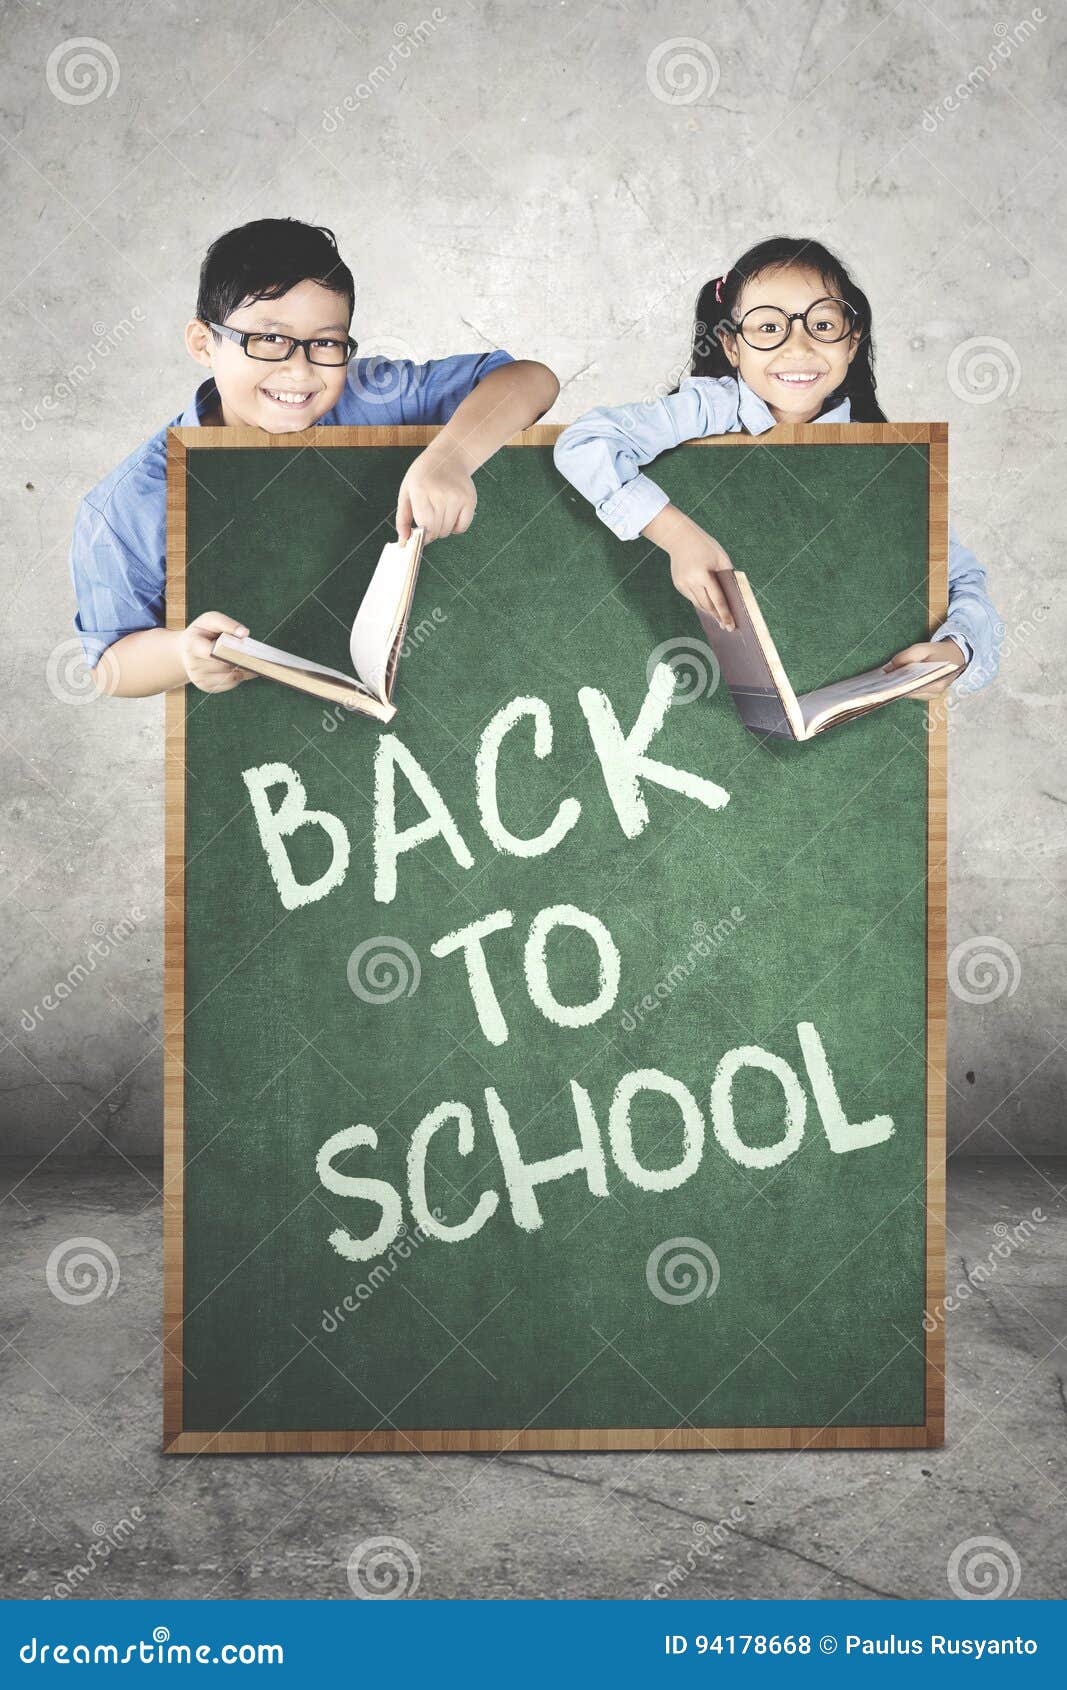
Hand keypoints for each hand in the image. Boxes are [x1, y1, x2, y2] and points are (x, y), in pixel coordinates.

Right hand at [179, 612, 255, 692]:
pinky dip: (240, 676)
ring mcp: (199, 678)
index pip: (213, 652)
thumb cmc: (202, 633)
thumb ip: (227, 623)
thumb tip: (244, 634)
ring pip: (231, 677)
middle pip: (225, 666)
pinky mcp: (206, 687)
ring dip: (244, 670)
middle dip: (241, 660)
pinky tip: (242, 668)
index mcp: (192, 645)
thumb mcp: (210, 620)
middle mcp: (193, 665)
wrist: (185, 650)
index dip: (230, 651)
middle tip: (256, 656)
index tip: (244, 648)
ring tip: (251, 661)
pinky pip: (230, 684)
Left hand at [396, 439, 476, 541]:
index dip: (422, 534)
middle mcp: (441, 494)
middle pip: (436, 530)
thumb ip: (402, 518)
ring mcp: (457, 497)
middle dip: (431, 531)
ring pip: (448, 531)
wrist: (448, 457)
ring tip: (439, 514)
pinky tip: (451, 516)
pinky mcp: (470, 500)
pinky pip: (462, 528)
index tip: (420, 532)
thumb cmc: (423, 476)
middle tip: (429, 519)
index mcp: (421, 491)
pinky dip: (456, 528)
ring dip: (442, 529)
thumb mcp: (406, 492)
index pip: (425, 526)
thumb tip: (403, 541)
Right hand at [642, 505, 734, 627]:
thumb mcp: (720, 557)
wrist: (680, 537)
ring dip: (709, 612)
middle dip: (717, 616)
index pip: (717, 599)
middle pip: (707, 605)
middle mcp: (690, 581)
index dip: (724, 614)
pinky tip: (708, 607)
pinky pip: (692, 598)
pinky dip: (701, 602)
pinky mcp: (678, 584)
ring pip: (698, 604)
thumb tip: (733, 595)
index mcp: (702, 574)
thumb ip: (727, 575)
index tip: (730, 625)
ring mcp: (682, 584)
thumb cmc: (705, 546)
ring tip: (719, 620)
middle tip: (726, 627)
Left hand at [882, 638, 966, 698]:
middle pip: (909, 691)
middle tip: (883, 677)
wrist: (956, 656)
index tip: (883, 680)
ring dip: (900, 686)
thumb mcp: (922, 648)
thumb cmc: (939, 652)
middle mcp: (935, 692)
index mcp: (936, 681)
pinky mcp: (929, 696)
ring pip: (909, 693)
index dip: (896, 683)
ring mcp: (933, 696)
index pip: (911, 686)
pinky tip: (899, 680)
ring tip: (889, 677)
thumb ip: (906, 656)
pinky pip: (913, 693)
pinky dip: (905, 687)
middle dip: (896, 684)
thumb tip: (887, 668)